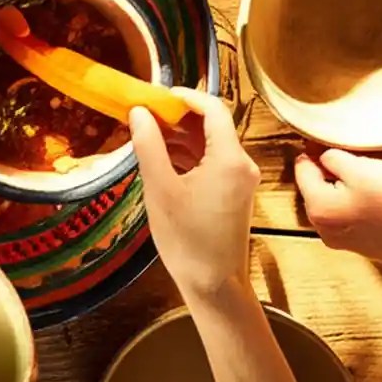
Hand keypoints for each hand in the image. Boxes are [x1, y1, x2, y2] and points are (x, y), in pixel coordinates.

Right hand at [129, 87, 258, 297]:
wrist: (214, 285)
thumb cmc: (186, 239)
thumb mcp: (160, 189)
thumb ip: (149, 146)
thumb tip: (139, 111)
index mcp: (229, 158)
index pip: (213, 108)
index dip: (184, 96)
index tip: (155, 95)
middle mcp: (241, 163)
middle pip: (212, 124)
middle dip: (177, 117)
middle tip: (144, 115)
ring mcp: (240, 179)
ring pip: (210, 144)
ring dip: (180, 137)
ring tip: (146, 136)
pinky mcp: (233, 193)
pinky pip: (211, 162)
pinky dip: (188, 155)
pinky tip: (161, 159)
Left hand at [294, 149, 381, 271]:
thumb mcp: (361, 168)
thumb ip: (334, 159)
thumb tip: (324, 158)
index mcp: (319, 210)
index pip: (302, 172)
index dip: (311, 151)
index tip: (319, 137)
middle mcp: (328, 229)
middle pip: (319, 188)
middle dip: (331, 169)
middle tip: (351, 151)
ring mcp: (349, 239)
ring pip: (340, 200)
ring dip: (350, 184)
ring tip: (372, 170)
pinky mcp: (371, 242)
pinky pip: (359, 212)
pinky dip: (366, 199)